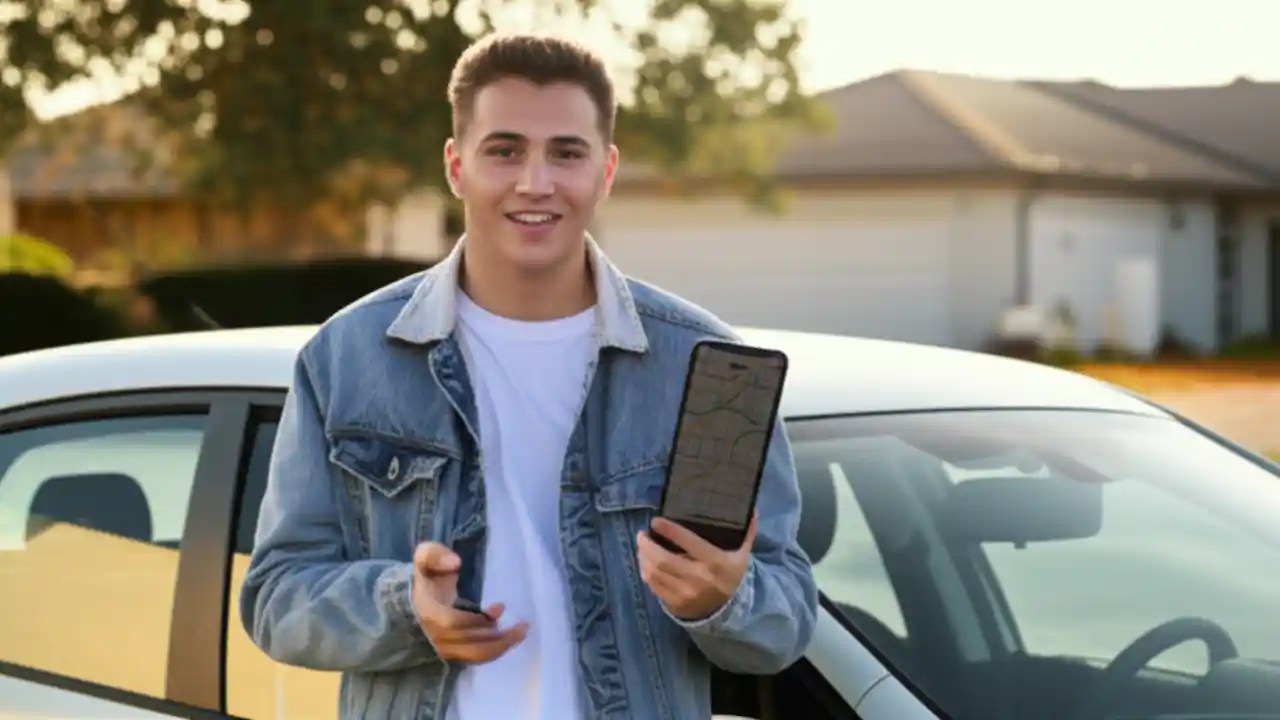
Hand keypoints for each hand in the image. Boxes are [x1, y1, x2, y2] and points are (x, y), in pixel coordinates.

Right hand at [411, 542, 528, 662]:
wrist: (413, 600)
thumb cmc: (425, 577)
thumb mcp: (425, 557)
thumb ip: (434, 555)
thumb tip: (455, 562)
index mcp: (428, 612)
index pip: (452, 623)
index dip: (476, 619)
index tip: (499, 607)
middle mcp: (435, 635)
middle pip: (469, 646)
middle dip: (498, 638)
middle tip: (523, 625)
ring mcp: (444, 647)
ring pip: (474, 656)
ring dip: (501, 646)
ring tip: (521, 632)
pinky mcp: (453, 653)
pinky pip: (475, 658)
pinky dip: (494, 651)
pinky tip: (508, 637)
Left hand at [636, 514, 756, 620]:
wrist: (726, 610)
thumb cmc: (729, 574)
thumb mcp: (742, 554)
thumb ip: (745, 531)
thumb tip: (750, 508)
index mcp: (715, 562)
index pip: (688, 542)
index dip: (669, 530)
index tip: (656, 521)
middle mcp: (698, 578)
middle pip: (663, 559)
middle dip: (647, 544)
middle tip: (642, 534)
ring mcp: (685, 593)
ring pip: (654, 572)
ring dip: (643, 556)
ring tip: (642, 545)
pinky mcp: (674, 604)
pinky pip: (652, 585)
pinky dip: (645, 571)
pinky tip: (645, 561)